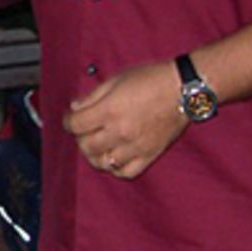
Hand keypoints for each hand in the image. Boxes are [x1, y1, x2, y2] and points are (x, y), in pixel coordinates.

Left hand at [62, 61, 186, 178]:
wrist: (183, 89)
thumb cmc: (151, 79)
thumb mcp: (116, 79)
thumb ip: (92, 96)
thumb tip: (75, 107)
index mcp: (109, 110)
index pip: (75, 125)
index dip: (68, 121)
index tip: (70, 118)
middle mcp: (120, 131)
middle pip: (86, 146)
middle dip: (80, 137)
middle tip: (84, 130)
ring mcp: (135, 146)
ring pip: (103, 162)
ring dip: (94, 154)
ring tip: (97, 144)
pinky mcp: (150, 155)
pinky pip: (126, 171)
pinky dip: (115, 167)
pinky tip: (113, 157)